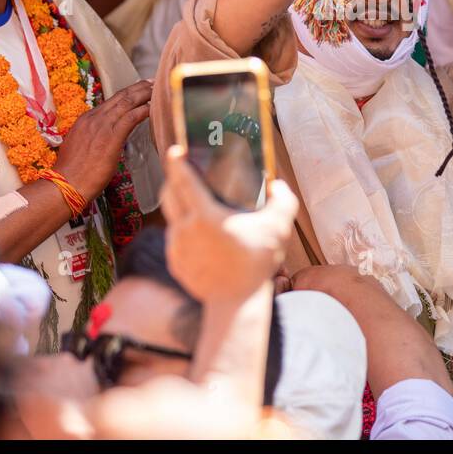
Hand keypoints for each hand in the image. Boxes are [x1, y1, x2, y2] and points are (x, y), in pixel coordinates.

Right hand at [54, 80, 153, 202]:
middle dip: (138, 88)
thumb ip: (93, 137)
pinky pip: (131, 118)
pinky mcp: (111, 137)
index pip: (110, 102)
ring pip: (127, 103)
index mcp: (85, 120)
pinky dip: (143, 111)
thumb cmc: (72, 172)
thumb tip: (104, 138)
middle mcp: (93, 119)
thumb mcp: (79, 146)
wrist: (65, 184)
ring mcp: (102, 126)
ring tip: (157, 90)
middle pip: (120, 97)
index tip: (138, 89)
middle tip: (152, 82)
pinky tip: (153, 108)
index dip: (126, 94)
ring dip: (144, 95)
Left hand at [159, 145, 298, 303]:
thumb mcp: (278, 229)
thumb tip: (279, 185)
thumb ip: (283, 201)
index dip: (178, 162)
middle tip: (183, 170)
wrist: (236, 303)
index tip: (175, 150)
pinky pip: (174, 237)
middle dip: (173, 178)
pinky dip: (183, 229)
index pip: (184, 181)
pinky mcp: (174, 262)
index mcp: (205, 217)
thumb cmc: (257, 264)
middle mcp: (185, 229)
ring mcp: (176, 247)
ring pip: (171, 216)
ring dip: (179, 204)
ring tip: (194, 201)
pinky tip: (200, 233)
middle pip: (170, 194)